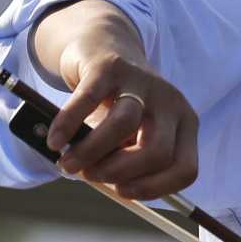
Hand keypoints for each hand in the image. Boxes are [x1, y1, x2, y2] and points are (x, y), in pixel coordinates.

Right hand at [44, 49, 199, 201]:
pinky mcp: (111, 67)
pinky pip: (89, 99)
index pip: (185, 169)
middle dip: (119, 173)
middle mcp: (171, 103)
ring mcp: (143, 82)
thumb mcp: (130, 137)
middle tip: (91, 176)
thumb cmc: (116, 107)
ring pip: (124, 125)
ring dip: (92, 153)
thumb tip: (102, 183)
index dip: (154, 188)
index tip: (124, 192)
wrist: (103, 49)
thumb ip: (122, 162)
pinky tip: (55, 142)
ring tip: (69, 164)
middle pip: (157, 152)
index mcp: (184, 125)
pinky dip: (69, 125)